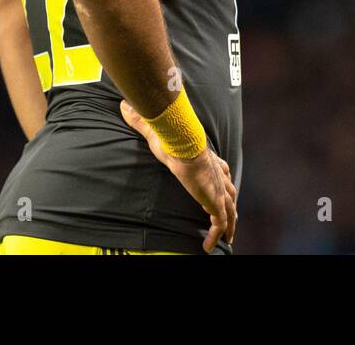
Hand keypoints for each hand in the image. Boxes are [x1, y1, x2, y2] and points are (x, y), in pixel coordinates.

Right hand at [120, 99, 236, 252]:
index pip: (220, 169)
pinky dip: (215, 236)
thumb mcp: (155, 132)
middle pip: (230, 191)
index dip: (222, 178)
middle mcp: (216, 174)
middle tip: (229, 216)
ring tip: (227, 239)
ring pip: (230, 210)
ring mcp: (217, 189)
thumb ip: (141, 122)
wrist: (182, 143)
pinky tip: (208, 249)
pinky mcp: (214, 201)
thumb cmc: (172, 137)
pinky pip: (218, 224)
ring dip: (229, 225)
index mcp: (206, 159)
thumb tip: (124, 105)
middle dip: (231, 204)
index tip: (222, 187)